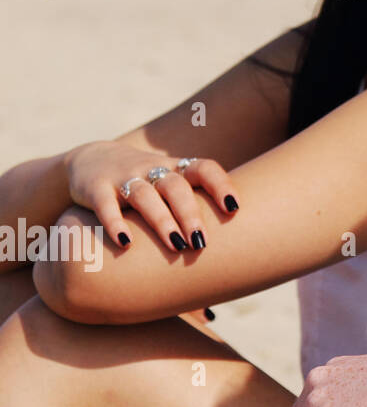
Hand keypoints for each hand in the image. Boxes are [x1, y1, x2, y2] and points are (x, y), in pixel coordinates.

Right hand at [62, 141, 238, 253]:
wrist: (91, 161)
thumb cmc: (146, 184)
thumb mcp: (171, 186)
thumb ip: (196, 206)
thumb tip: (230, 242)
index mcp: (176, 168)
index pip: (204, 168)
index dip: (220, 185)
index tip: (234, 208)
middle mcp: (152, 170)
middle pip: (175, 187)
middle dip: (190, 213)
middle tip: (202, 242)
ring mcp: (123, 177)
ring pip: (145, 196)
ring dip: (162, 221)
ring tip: (177, 246)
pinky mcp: (95, 189)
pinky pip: (105, 205)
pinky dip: (115, 223)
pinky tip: (126, 244)